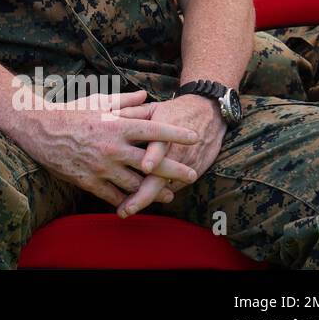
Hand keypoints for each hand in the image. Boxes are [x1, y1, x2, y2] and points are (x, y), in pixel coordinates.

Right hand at [13, 89, 200, 209]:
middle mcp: (113, 147)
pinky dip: (127, 202)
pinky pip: (113, 196)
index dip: (176, 133)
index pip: (153, 130)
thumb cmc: (70, 112)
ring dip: (155, 191)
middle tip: (192, 174)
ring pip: (136, 184)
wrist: (39, 129)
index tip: (194, 136)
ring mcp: (101, 166)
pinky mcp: (88, 181)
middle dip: (175, 170)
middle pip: (152, 163)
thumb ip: (125, 101)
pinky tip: (138, 204)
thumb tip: (146, 95)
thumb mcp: (97, 101)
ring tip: (169, 195)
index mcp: (116, 125)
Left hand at [119, 94, 225, 217]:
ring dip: (148, 199)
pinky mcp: (192, 172)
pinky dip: (158, 194)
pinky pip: (172, 187)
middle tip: (126, 208)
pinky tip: (140, 202)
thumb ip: (132, 113)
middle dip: (144, 195)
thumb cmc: (174, 111)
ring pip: (165, 187)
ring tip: (127, 210)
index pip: (160, 145)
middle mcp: (176, 151)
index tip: (144, 167)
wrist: (209, 115)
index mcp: (165, 132)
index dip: (154, 156)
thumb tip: (109, 114)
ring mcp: (185, 164)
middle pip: (161, 176)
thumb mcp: (153, 109)